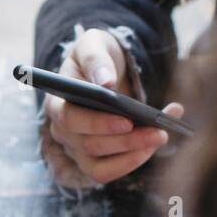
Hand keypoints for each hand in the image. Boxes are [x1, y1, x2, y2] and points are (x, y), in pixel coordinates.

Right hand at [44, 28, 184, 186]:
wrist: (105, 69)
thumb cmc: (96, 57)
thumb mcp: (93, 44)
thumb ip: (95, 58)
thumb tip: (104, 81)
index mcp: (57, 103)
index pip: (70, 121)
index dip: (97, 124)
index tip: (127, 120)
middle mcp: (63, 131)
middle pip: (89, 146)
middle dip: (127, 141)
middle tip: (158, 132)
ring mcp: (77, 149)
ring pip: (100, 167)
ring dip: (133, 155)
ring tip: (160, 137)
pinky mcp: (94, 160)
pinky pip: (110, 172)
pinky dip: (134, 161)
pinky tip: (154, 145)